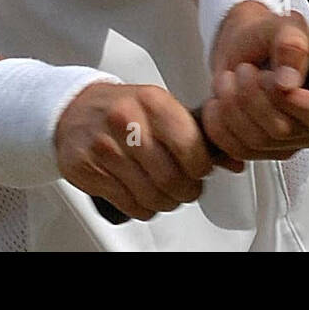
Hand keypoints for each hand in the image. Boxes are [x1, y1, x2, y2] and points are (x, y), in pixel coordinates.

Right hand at [55, 82, 214, 220]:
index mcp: (152, 101)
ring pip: (151, 196)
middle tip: (188, 189)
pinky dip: (144, 208)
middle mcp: (127, 121)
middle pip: (171, 177)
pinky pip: (129, 204)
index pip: (189, 146)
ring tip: (167, 193)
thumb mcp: (162, 108)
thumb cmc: (126, 108)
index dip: (201, 167)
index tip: (201, 170)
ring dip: (167, 202)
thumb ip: (197, 133)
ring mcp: (104, 147)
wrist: (75, 108)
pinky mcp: (87, 170)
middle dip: (186, 191)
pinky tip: (144, 194)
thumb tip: (234, 161)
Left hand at [201, 1, 308, 162]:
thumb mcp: (280, 26)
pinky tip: (219, 101)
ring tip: (228, 78)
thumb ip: (290, 44)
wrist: (241, 47)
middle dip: (254, 97)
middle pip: (287, 128)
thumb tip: (289, 81)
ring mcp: (295, 139)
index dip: (304, 103)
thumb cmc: (266, 36)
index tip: (277, 83)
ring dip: (234, 106)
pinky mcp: (267, 151)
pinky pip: (240, 148)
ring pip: (260, 140)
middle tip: (243, 70)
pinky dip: (220, 123)